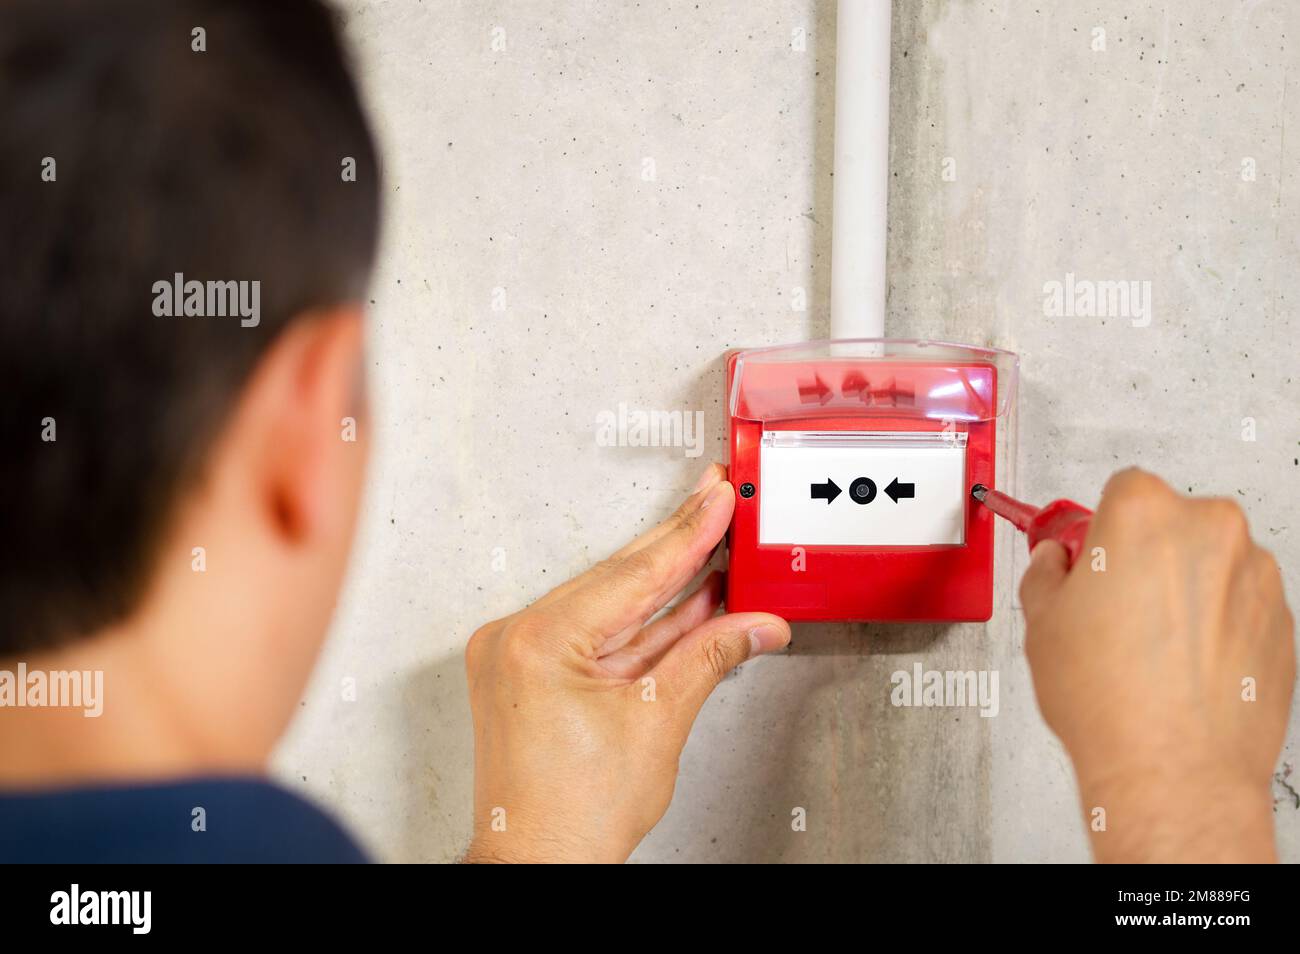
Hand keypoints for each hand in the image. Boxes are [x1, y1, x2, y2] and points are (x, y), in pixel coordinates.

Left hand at [462, 464, 789, 862]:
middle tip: (716, 505)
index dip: (687, 535)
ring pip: (607, 606)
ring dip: (665, 588)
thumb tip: (752, 624)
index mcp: (539, 641)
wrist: (540, 863)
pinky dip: (640, 624)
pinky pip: (594, 633)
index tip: (716, 501)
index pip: (632, 575)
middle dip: (677, 548)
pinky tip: (682, 604)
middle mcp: (517, 639)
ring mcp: (518, 655)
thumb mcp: (658, 721)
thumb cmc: (575, 814)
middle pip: (616, 581)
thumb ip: (709, 658)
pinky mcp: (529, 673)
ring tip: (713, 552)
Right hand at [1020, 468, 1295, 861]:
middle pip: (1171, 523)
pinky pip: (1240, 606)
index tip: (1088, 555)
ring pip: (1209, 564)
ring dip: (1184, 590)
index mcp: (1145, 512)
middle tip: (1111, 607)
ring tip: (1146, 647)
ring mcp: (1255, 575)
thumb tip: (1055, 565)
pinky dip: (1216, 625)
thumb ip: (1046, 573)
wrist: (1173, 768)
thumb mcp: (1041, 622)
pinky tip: (1180, 666)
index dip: (1099, 529)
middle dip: (1143, 556)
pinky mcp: (1282, 620)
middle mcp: (1210, 531)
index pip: (1122, 489)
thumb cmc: (1112, 699)